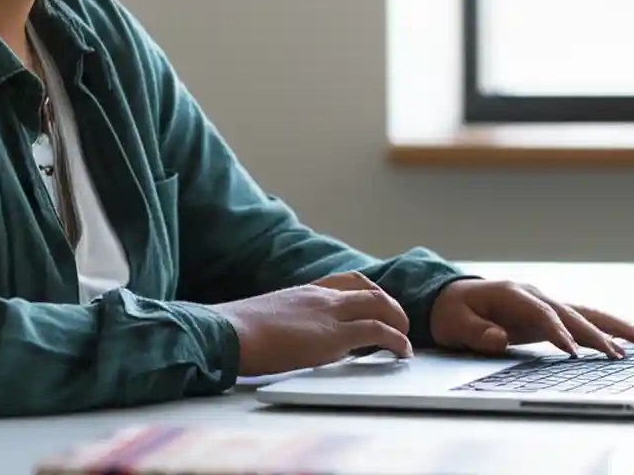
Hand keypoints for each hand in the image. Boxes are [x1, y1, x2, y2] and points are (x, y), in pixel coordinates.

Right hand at [211, 272, 413, 375]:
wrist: (227, 333)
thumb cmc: (236, 332)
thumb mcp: (267, 320)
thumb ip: (286, 323)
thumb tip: (289, 339)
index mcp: (304, 291)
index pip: (347, 281)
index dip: (369, 292)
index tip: (377, 304)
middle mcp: (321, 297)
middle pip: (371, 291)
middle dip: (391, 307)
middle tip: (399, 324)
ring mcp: (329, 314)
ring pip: (381, 306)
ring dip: (400, 322)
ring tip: (405, 340)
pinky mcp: (333, 337)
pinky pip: (379, 332)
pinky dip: (397, 341)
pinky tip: (402, 352)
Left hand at [430, 279, 633, 358]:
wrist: (450, 299)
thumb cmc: (452, 311)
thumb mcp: (454, 323)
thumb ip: (475, 332)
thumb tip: (499, 339)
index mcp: (512, 294)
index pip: (542, 314)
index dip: (558, 331)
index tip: (572, 350)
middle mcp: (534, 296)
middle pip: (571, 313)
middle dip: (596, 333)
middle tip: (618, 353)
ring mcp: (544, 304)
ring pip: (584, 314)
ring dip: (613, 327)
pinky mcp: (549, 316)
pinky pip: (581, 322)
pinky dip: (604, 330)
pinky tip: (626, 341)